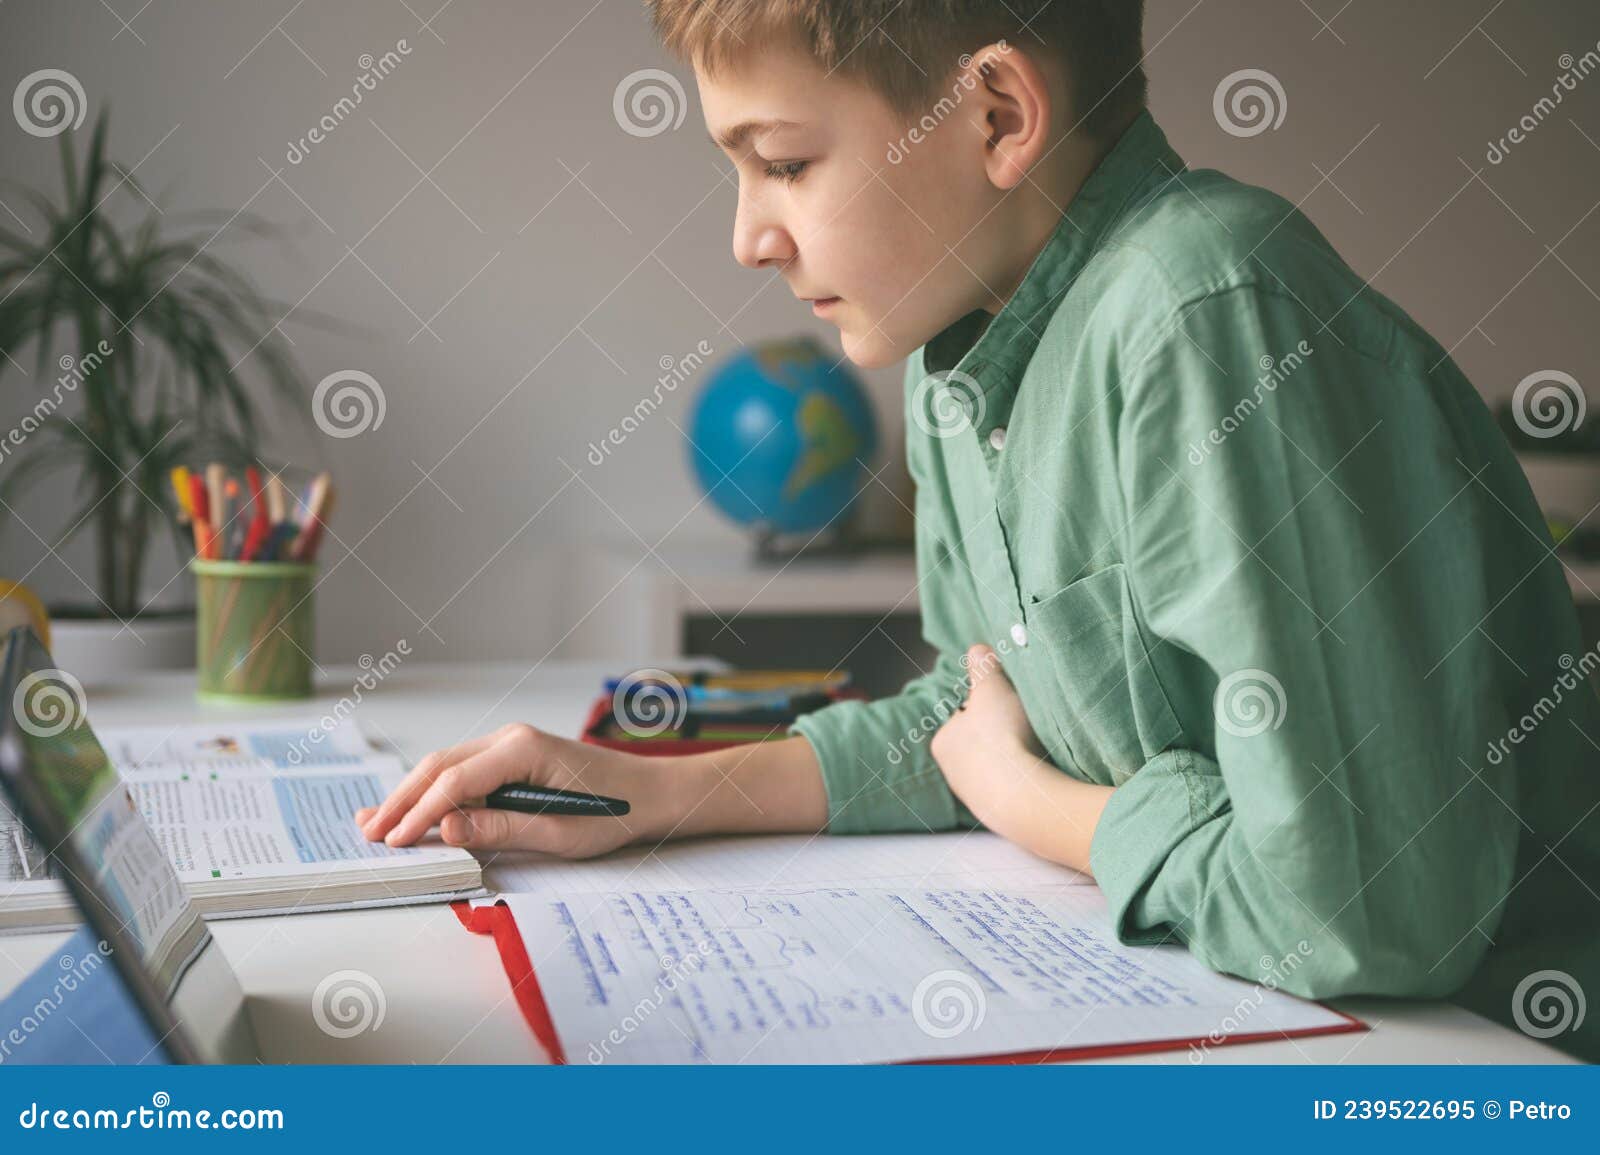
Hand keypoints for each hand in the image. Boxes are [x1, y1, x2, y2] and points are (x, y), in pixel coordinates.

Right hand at [356, 724, 693, 857]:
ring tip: (375, 823)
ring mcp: (509, 744)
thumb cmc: (615, 812)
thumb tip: (446, 829)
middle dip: (402, 800)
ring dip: (411, 794)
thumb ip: (501, 828)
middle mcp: (511, 738)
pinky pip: (463, 772)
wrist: (650, 793)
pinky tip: (412, 809)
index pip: (455, 782)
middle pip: (440, 766)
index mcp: (523, 749)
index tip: (393, 841)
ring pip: (445, 766)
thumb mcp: (560, 832)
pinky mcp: (511, 758)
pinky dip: (434, 792)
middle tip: (369, 832)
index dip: (419, 813)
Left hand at [929, 644, 1048, 819]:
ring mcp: (975, 799)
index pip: (966, 716)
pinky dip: (1025, 781)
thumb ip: (983, 667)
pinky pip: (1013, 790)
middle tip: (1024, 728)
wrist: (1023, 795)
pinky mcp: (999, 816)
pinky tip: (1039, 774)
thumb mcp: (992, 688)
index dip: (990, 708)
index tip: (1009, 708)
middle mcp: (952, 773)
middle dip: (1002, 736)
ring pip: (998, 769)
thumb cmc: (1002, 735)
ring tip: (1035, 751)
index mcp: (943, 741)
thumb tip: (977, 649)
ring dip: (1016, 759)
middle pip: (982, 744)